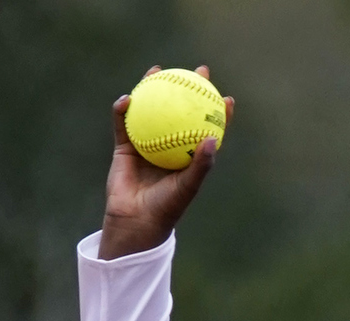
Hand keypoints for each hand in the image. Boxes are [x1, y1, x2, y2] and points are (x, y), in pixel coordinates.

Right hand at [97, 65, 234, 260]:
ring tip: (157, 71)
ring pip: (151, 111)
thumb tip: (214, 138)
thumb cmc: (168, 207)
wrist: (136, 220)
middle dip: (188, 89)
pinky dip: (124, 110)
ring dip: (154, 89)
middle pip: (181, 112)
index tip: (225, 97)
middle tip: (196, 71)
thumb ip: (202, 163)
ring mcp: (147, 144)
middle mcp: (170, 146)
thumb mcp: (189, 185)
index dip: (217, 113)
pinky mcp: (125, 148)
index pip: (207, 129)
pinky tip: (128, 98)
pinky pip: (123, 124)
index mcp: (189, 156)